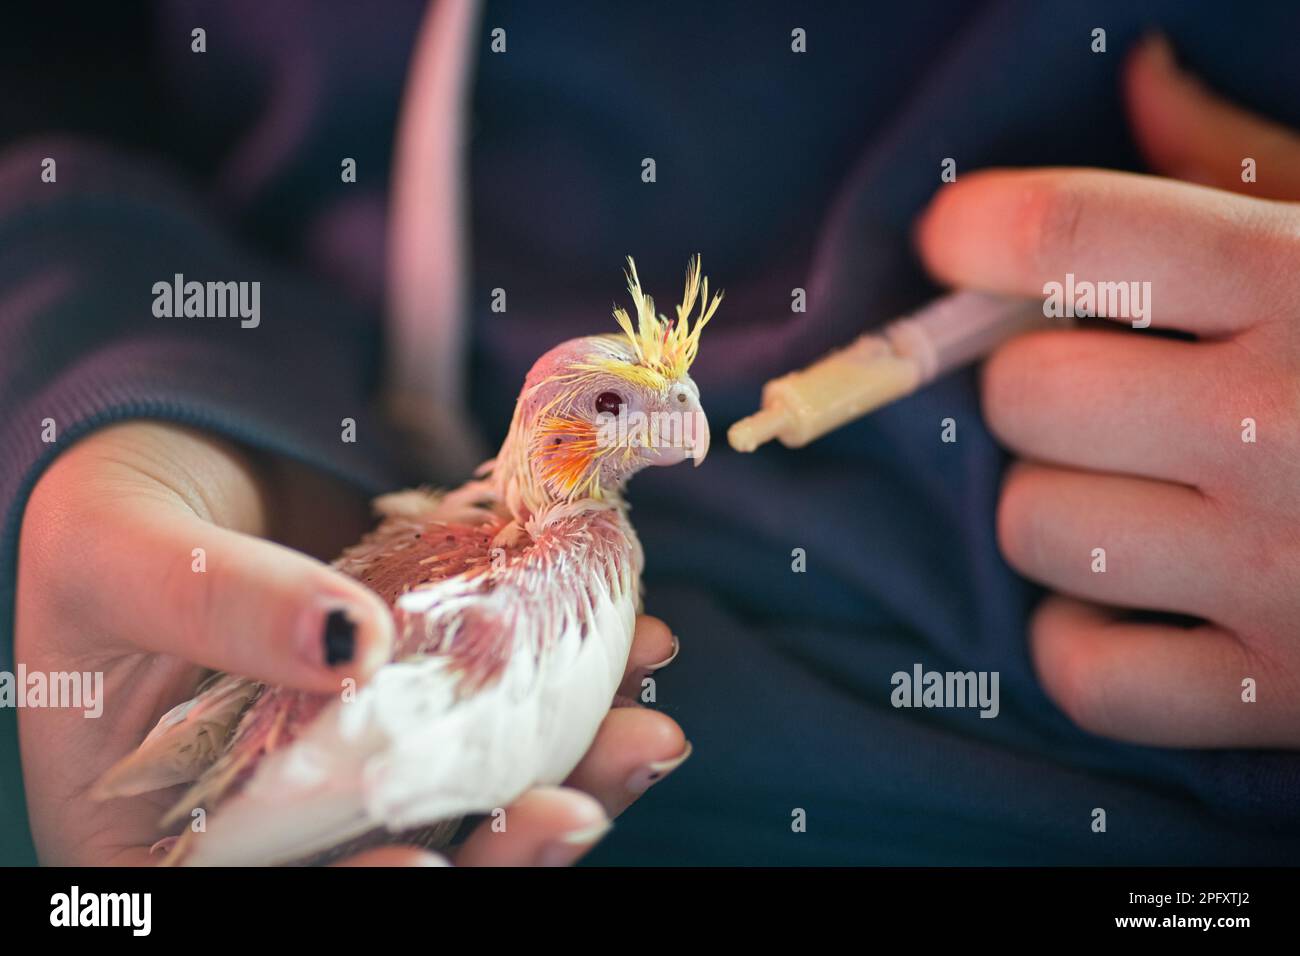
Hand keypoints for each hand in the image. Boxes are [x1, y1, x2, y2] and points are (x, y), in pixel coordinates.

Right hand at [15, 420, 686, 863]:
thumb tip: (350, 644)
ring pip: (479, 799)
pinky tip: (633, 655)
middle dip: (501, 849)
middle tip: (577, 807)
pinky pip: (511, 712)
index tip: (427, 866)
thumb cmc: (106, 520)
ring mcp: (371, 762)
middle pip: (402, 862)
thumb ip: (219, 602)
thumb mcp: (121, 552)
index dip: (355, 897)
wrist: (187, 455)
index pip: (271, 891)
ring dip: (570, 775)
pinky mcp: (434, 697)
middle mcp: (283, 821)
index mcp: (173, 837)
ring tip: (643, 731)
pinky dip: (576, 692)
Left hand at [915, 35, 1299, 747]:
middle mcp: (1289, 428)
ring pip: (1036, 525)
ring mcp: (1286, 574)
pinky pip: (1085, 675)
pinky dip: (1078, 637)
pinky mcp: (1284, 692)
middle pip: (1025, 394)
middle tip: (1101, 384)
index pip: (1078, 239)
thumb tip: (1138, 82)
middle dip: (1038, 381)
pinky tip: (1128, 597)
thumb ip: (1252, 162)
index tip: (957, 240)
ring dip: (1056, 501)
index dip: (981, 232)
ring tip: (1132, 489)